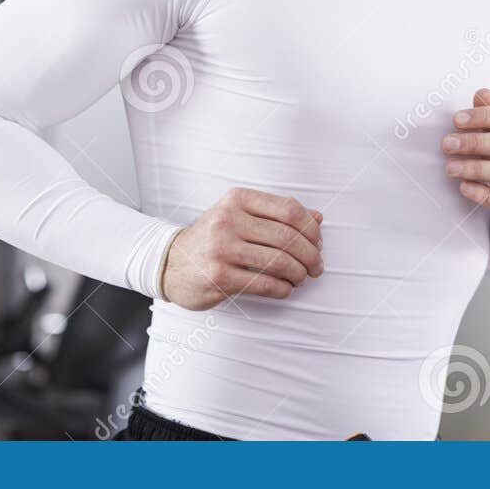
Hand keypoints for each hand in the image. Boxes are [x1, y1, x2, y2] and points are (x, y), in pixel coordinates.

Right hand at [159, 187, 324, 309]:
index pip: (288, 209)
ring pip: (279, 261)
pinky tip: (286, 289)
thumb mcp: (241, 216)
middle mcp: (228, 220)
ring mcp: (222, 249)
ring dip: (298, 273)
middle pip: (287, 237)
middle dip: (310, 255)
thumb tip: (318, 218)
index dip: (310, 228)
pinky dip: (283, 288)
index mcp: (237, 199)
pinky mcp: (219, 277)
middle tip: (317, 266)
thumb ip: (277, 215)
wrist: (171, 263)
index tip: (317, 243)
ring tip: (302, 278)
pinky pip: (264, 284)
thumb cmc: (213, 238)